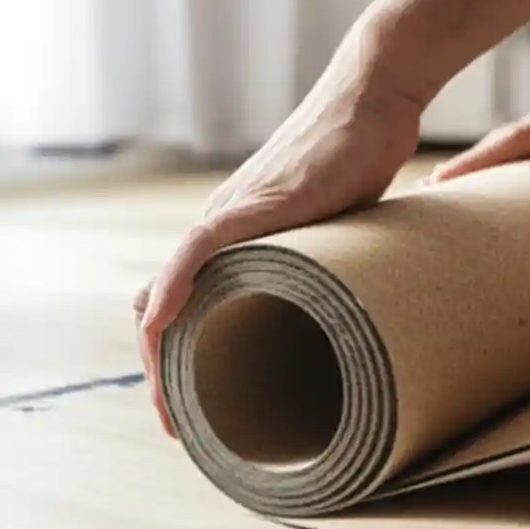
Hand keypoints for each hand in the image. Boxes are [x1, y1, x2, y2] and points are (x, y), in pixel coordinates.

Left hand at [135, 96, 420, 435]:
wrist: (371, 103)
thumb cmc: (357, 164)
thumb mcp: (326, 232)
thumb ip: (309, 268)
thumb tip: (331, 317)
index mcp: (230, 242)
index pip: (178, 303)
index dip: (173, 357)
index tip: (186, 411)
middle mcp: (218, 230)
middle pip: (161, 306)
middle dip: (161, 372)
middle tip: (175, 425)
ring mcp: (230, 215)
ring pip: (166, 285)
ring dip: (158, 347)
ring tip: (169, 401)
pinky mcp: (252, 205)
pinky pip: (194, 248)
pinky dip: (172, 289)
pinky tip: (161, 326)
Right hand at [431, 33, 529, 191]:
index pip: (514, 140)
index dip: (477, 162)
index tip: (440, 179)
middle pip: (496, 149)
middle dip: (460, 173)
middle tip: (423, 199)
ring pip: (506, 152)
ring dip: (475, 173)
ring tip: (441, 202)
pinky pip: (522, 154)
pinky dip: (499, 170)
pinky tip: (489, 193)